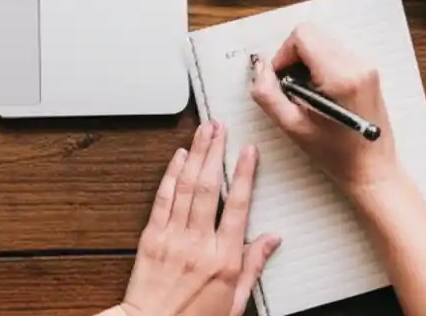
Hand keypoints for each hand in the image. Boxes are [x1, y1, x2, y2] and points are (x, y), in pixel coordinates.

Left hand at [117, 123, 280, 315]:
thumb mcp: (236, 301)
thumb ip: (253, 266)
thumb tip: (273, 239)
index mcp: (224, 259)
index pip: (238, 206)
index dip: (244, 174)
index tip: (249, 151)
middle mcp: (199, 244)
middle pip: (209, 188)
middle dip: (215, 152)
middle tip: (220, 128)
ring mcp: (173, 238)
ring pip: (186, 187)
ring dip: (195, 155)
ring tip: (203, 132)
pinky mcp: (151, 237)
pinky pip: (162, 199)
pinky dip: (170, 175)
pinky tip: (178, 157)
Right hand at [250, 23, 400, 192]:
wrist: (373, 169)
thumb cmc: (336, 154)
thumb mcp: (292, 126)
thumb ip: (268, 94)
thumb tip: (259, 68)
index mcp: (341, 77)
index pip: (303, 36)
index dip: (283, 54)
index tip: (282, 80)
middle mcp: (358, 64)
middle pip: (312, 34)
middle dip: (294, 57)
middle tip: (293, 88)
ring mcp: (366, 66)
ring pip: (322, 41)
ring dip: (307, 62)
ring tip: (308, 93)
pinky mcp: (368, 71)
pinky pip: (334, 52)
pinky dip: (320, 66)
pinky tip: (321, 93)